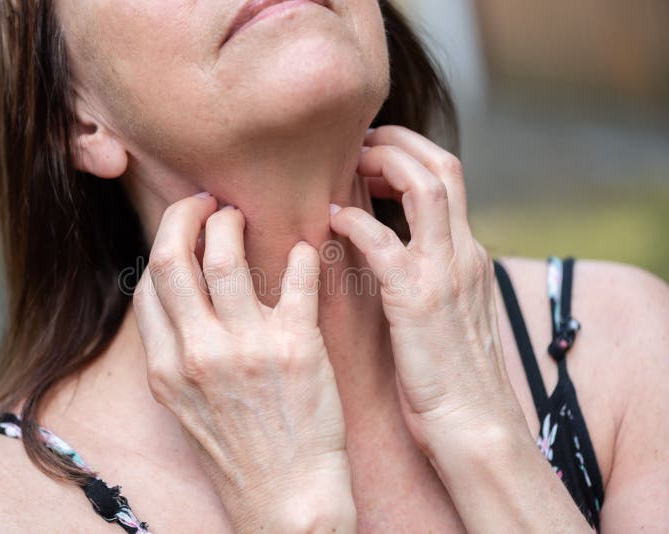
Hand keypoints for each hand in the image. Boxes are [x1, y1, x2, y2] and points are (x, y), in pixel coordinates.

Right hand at [133, 194, 356, 532]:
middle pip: (172, 258)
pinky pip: (295, 279)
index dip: (164, 245)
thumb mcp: (185, 408)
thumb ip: (176, 352)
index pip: (148, 284)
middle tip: (207, 201)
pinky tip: (304, 249)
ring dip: (232, 222)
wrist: (286, 499)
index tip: (182, 229)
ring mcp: (246, 350)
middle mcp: (198, 353)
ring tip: (243, 216)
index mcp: (166, 368)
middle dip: (186, 215)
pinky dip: (300, 254)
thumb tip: (174, 299)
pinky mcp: (297, 349)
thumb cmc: (239, 452)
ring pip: (225, 256)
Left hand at [329, 126, 529, 462]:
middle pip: (443, 167)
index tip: (375, 153)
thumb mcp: (446, 314)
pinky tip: (333, 219)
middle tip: (358, 141)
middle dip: (399, 141)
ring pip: (425, 186)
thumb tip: (394, 256)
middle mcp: (463, 254)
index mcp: (469, 257)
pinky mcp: (418, 299)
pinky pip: (385, 241)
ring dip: (384, 163)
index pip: (449, 179)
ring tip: (348, 163)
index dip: (412, 153)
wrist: (474, 426)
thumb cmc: (451, 378)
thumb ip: (428, 278)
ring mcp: (445, 273)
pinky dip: (358, 221)